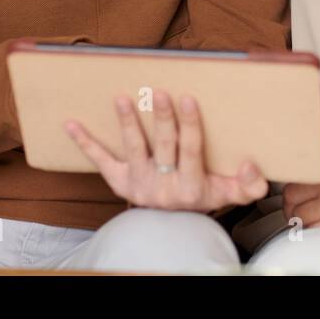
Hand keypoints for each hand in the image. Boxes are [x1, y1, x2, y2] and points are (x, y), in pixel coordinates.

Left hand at [64, 90, 267, 211]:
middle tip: (159, 92)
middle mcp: (163, 187)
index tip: (188, 98)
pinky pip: (101, 162)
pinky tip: (70, 124)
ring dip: (127, 124)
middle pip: (164, 147)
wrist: (172, 225)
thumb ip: (249, 185)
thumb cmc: (204, 196)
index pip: (191, 151)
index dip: (189, 125)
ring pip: (133, 150)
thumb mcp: (230, 195)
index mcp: (192, 186)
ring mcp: (139, 184)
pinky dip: (85, 142)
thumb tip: (249, 165)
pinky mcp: (119, 182)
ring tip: (121, 98)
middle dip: (163, 119)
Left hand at [282, 147, 319, 244]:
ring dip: (300, 218)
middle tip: (297, 206)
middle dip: (292, 201)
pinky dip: (313, 230)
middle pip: (291, 193)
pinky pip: (313, 230)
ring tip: (308, 219)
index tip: (294, 187)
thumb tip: (310, 161)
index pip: (297, 170)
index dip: (292, 180)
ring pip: (298, 215)